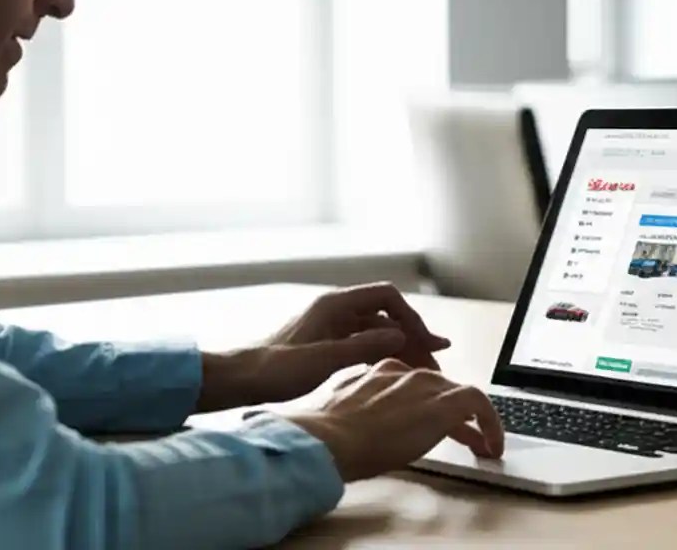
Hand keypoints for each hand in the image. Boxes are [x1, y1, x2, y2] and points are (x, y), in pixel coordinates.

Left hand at [269, 283, 449, 366]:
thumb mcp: (323, 360)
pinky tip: (396, 374)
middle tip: (436, 364)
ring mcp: (332, 327)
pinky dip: (382, 356)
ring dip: (401, 349)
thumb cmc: (276, 369)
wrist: (241, 379)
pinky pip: (364, 346)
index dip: (411, 317)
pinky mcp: (327, 345)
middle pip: (386, 316)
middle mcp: (336, 310)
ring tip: (424, 373)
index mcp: (335, 305)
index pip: (387, 297)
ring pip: (377, 333)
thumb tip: (402, 337)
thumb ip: (363, 347)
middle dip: (412, 336)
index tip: (428, 344)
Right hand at [287, 359, 504, 481]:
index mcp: (380, 372)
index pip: (416, 384)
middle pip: (442, 389)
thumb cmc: (331, 437)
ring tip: (483, 445)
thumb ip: (361, 411)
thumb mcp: (347, 415)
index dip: (428, 404)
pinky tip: (492, 446)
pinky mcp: (447, 403)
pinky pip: (480, 405)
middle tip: (467, 437)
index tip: (430, 423)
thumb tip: (365, 427)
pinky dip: (491, 425)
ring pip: (463, 396)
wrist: (333, 440)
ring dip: (475, 422)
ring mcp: (427, 385)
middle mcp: (407, 372)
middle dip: (456, 415)